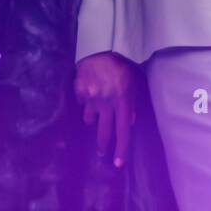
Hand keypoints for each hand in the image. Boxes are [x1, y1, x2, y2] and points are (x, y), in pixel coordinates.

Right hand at [74, 52, 135, 167]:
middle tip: (101, 153)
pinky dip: (84, 101)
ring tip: (95, 111)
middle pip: (104, 132)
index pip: (123, 131)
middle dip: (102, 145)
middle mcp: (106, 103)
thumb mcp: (132, 82)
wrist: (98, 46)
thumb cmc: (119, 65)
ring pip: (89, 119)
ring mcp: (91, 98)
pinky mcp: (78, 92)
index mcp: (122, 100)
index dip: (121, 148)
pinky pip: (81, 103)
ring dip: (92, 119)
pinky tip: (88, 91)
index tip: (119, 163)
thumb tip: (129, 123)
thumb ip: (130, 103)